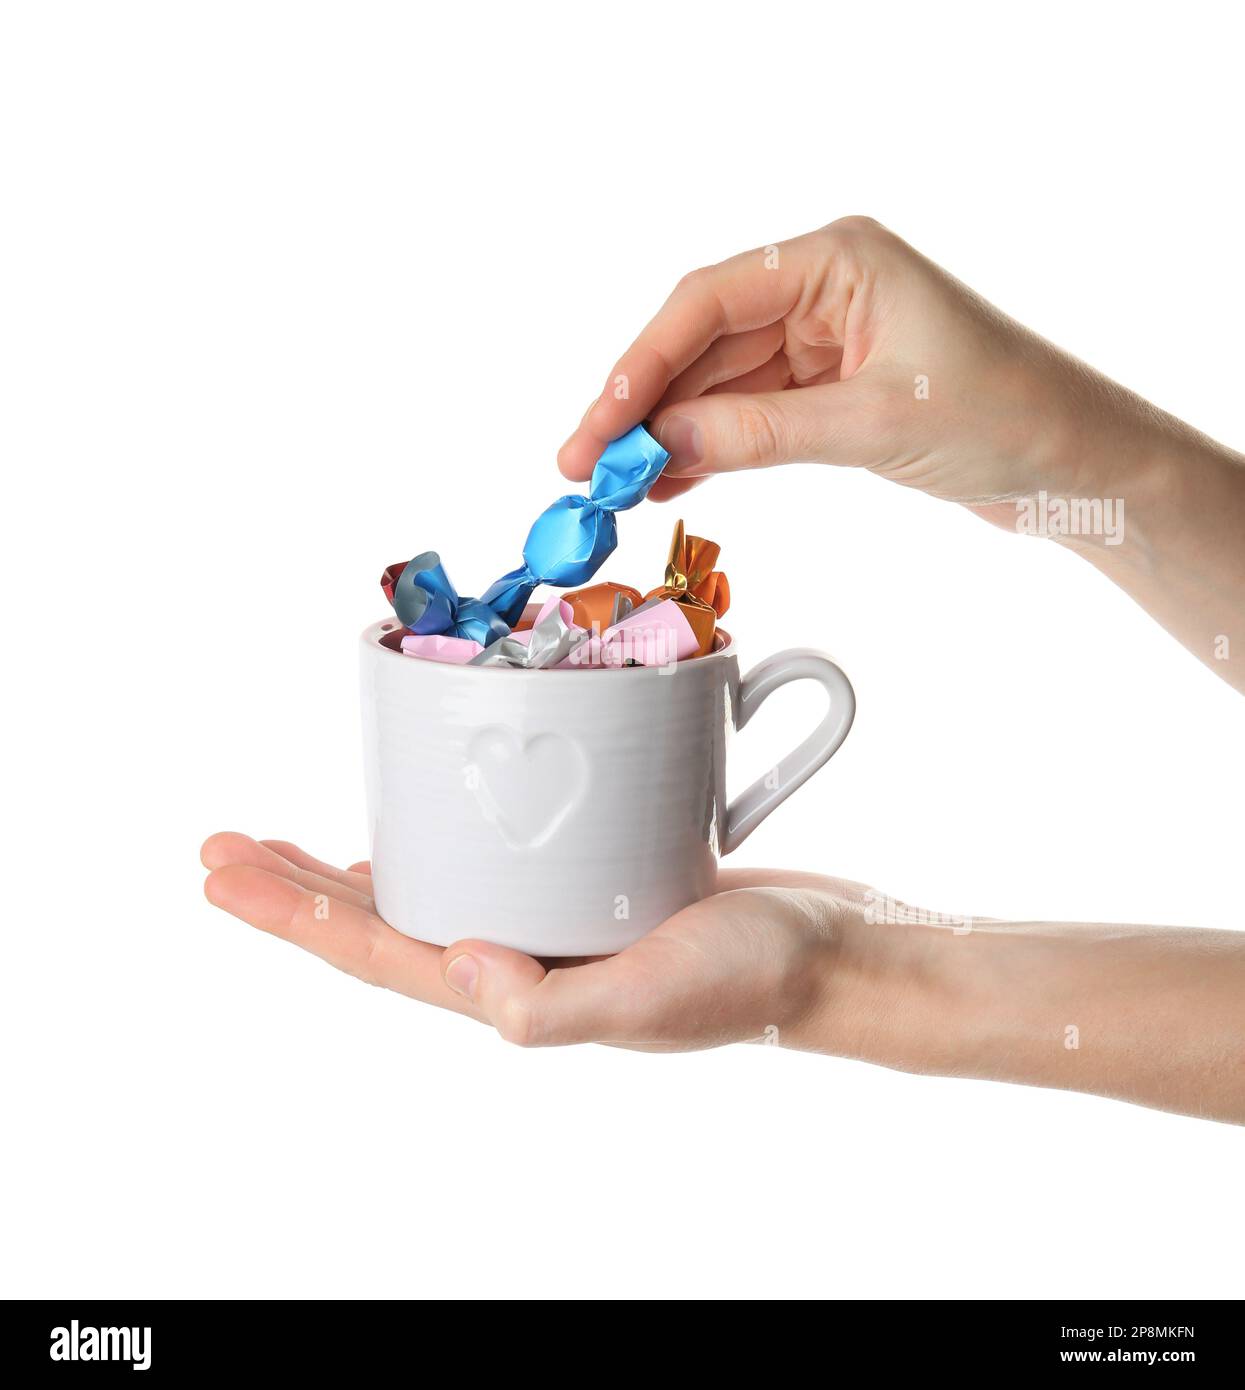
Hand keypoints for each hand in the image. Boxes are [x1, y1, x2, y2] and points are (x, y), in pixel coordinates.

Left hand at [202, 831, 1244, 1122]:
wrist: (832, 953)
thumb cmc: (755, 977)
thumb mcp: (660, 993)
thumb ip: (560, 1006)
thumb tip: (463, 974)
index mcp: (516, 988)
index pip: (380, 951)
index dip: (296, 912)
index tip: (223, 867)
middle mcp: (520, 956)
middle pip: (382, 920)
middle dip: (297, 886)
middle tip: (223, 844)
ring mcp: (552, 920)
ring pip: (430, 884)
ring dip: (353, 862)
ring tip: (290, 839)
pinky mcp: (589, 880)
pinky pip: (493, 854)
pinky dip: (444, 829)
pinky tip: (424, 811)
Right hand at [559, 216, 1179, 526]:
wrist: (1078, 464)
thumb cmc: (1010, 414)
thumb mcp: (876, 424)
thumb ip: (761, 433)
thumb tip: (662, 447)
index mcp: (838, 259)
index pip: (710, 301)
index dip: (643, 364)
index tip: (601, 422)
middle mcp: (822, 290)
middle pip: (702, 343)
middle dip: (643, 406)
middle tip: (587, 466)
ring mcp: (823, 342)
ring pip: (718, 384)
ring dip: (668, 434)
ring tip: (613, 483)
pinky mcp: (829, 391)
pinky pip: (747, 416)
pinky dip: (708, 449)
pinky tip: (667, 479)